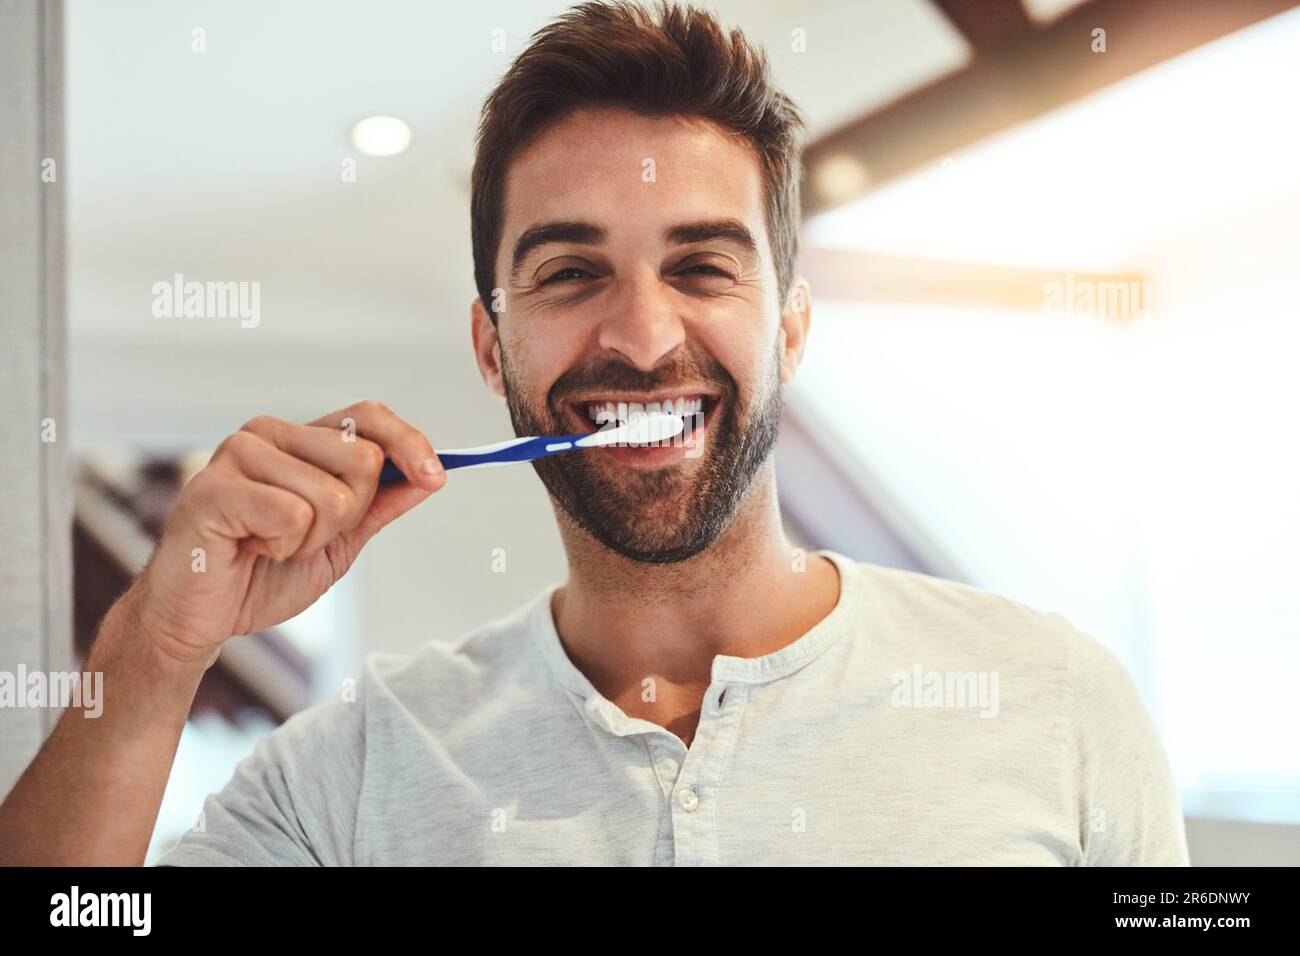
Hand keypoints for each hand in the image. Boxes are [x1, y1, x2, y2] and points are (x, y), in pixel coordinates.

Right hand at [133, 400, 443, 664]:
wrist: (200, 617)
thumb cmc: (260, 574)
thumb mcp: (340, 540)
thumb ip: (382, 504)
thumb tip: (432, 474)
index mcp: (299, 440)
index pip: (368, 417)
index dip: (409, 443)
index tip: (436, 476)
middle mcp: (268, 434)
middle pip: (363, 460)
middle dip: (348, 517)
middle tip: (301, 537)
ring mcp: (237, 454)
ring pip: (331, 494)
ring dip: (310, 539)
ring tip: (270, 545)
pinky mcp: (214, 488)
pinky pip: (292, 514)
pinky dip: (282, 547)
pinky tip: (250, 548)